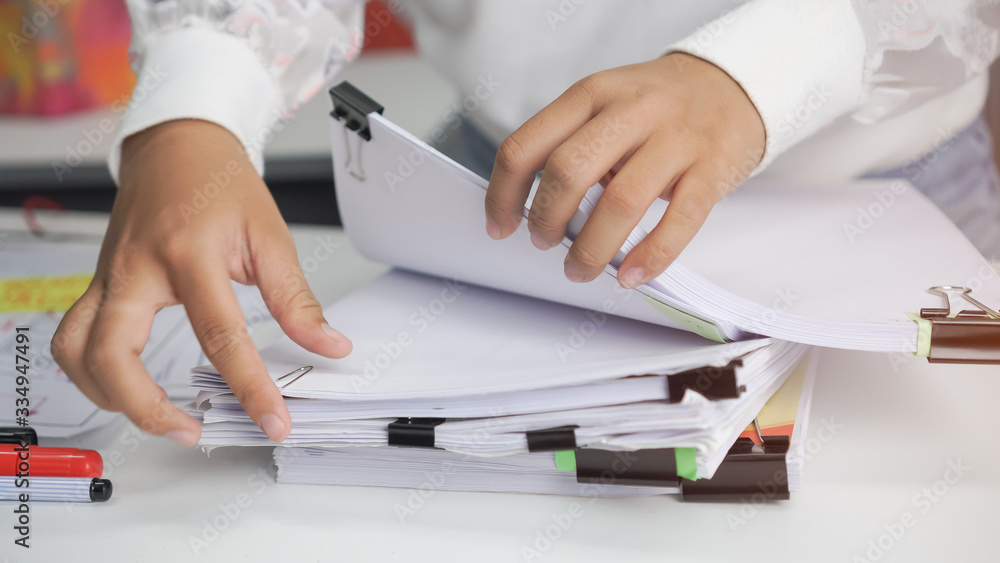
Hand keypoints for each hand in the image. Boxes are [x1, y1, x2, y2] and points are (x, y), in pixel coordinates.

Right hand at [51, 120, 351, 444]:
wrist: (177, 145)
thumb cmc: (221, 182)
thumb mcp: (270, 235)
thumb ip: (296, 299)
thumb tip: (329, 346)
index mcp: (186, 254)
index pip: (218, 336)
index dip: (249, 387)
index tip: (273, 422)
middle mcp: (135, 270)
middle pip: (113, 356)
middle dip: (147, 409)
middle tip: (194, 432)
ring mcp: (107, 278)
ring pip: (76, 353)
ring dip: (109, 397)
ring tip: (160, 417)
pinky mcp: (97, 284)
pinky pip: (73, 339)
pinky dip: (92, 373)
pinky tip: (127, 386)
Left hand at [484, 53, 764, 287]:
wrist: (735, 86)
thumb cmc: (659, 106)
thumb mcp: (606, 105)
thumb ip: (571, 143)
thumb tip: (531, 207)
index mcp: (592, 95)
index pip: (526, 147)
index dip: (504, 195)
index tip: (500, 226)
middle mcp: (632, 111)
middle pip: (569, 172)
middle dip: (546, 220)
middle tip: (543, 243)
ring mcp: (676, 139)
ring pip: (621, 201)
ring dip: (591, 248)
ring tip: (579, 268)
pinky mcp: (712, 169)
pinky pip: (679, 220)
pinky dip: (651, 256)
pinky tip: (631, 276)